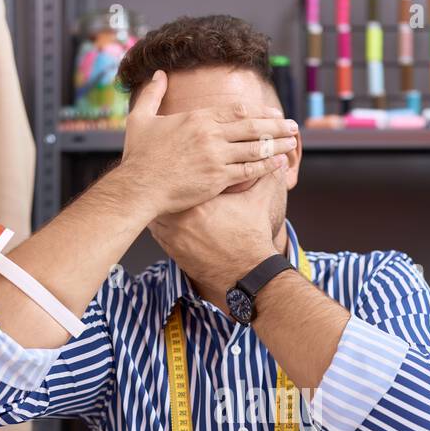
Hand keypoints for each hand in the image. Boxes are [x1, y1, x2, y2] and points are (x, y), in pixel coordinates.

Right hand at [119, 70, 296, 216]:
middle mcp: (211, 135)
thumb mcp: (141, 118)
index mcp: (197, 118)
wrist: (139, 187)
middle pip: (253, 126)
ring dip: (277, 144)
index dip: (259, 111)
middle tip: (293, 126)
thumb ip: (152, 94)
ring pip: (256, 148)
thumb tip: (159, 73)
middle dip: (276, 126)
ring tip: (292, 142)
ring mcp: (216, 157)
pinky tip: (279, 163)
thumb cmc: (138, 156)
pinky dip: (267, 166)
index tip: (273, 113)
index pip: (237, 110)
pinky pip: (249, 171)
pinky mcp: (218, 178)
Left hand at [149, 167, 282, 302]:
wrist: (248, 273)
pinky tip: (165, 215)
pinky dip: (159, 222)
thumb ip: (264, 175)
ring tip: (161, 195)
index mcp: (200, 201)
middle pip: (161, 194)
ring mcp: (174, 236)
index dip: (175, 168)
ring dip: (158, 205)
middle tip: (162, 177)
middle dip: (163, 186)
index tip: (175, 163)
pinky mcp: (172, 251)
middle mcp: (182, 218)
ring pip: (153, 212)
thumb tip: (276, 157)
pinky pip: (155, 231)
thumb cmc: (253, 237)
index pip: (178, 177)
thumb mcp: (260, 201)